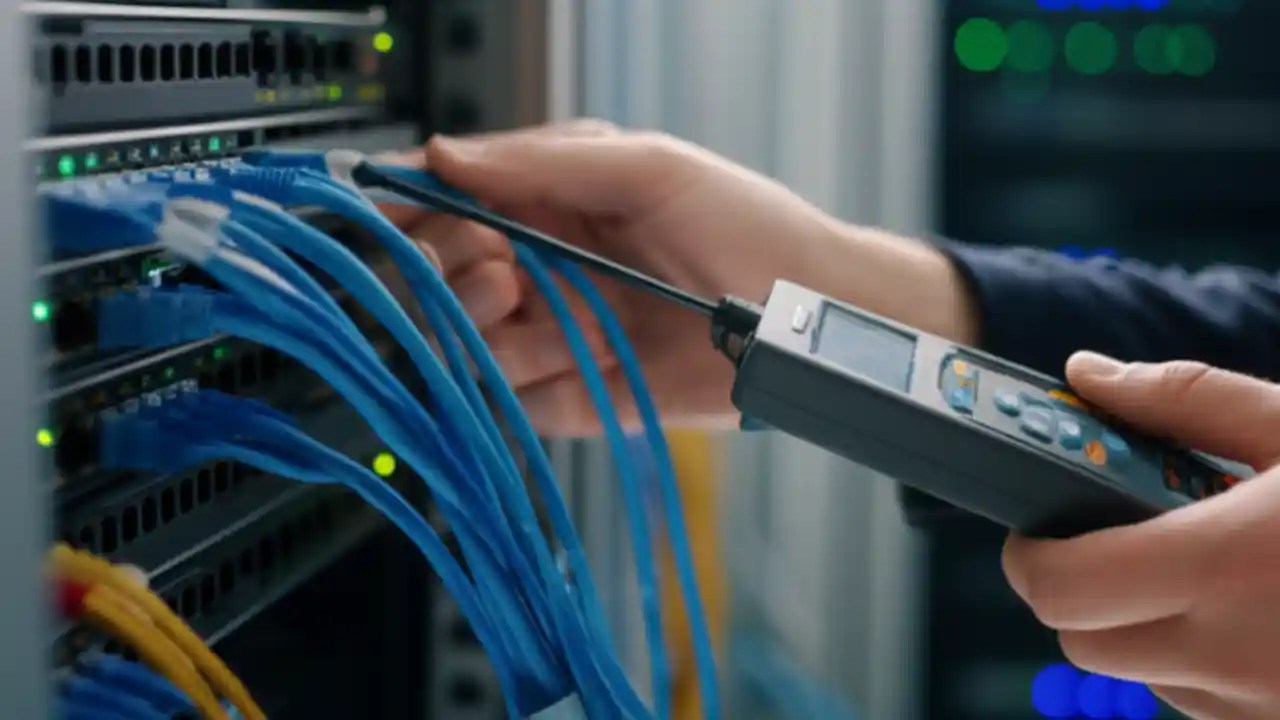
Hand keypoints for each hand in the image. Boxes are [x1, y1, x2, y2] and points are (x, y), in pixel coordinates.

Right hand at [387, 120, 971, 434]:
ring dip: (499, 329)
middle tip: (495, 265)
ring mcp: (560, 335)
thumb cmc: (747, 224)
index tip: (388, 213)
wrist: (807, 312)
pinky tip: (597, 357)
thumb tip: (442, 153)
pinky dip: (545, 382)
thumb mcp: (648, 167)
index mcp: (551, 203)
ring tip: (563, 310)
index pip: (450, 203)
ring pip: (473, 344)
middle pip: (445, 279)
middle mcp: (545, 269)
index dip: (411, 208)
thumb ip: (543, 162)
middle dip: (452, 270)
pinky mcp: (581, 398)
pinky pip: (522, 402)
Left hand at [1003, 352, 1279, 719]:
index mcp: (1226, 565)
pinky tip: (1257, 612)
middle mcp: (1234, 654)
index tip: (1042, 524)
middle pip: (1083, 642)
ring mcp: (1263, 705)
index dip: (1033, 556)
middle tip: (1114, 538)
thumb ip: (1184, 400)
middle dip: (1078, 590)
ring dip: (1145, 624)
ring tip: (1211, 567)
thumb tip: (1088, 373)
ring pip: (1143, 675)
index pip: (1061, 590)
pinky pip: (1204, 704)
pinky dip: (1201, 660)